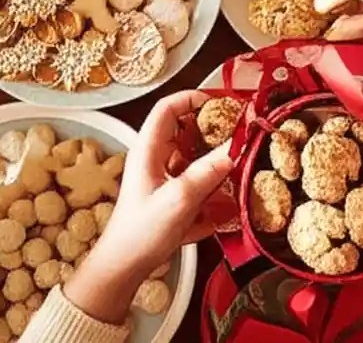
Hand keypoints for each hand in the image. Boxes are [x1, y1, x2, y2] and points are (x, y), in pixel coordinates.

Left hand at [66, 91, 234, 321]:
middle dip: (211, 133)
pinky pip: (194, 180)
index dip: (192, 99)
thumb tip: (234, 149)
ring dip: (213, 161)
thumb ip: (207, 173)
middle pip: (184, 130)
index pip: (167, 108)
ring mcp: (161, 176)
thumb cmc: (142, 232)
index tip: (221, 105)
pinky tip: (220, 205)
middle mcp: (154, 157)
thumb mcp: (179, 200)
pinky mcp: (169, 195)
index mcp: (148, 149)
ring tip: (235, 170)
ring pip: (192, 156)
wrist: (125, 265)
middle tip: (238, 138)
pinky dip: (208, 186)